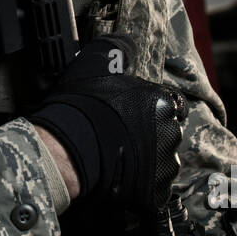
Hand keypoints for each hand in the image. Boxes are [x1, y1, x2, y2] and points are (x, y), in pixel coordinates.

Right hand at [31, 38, 186, 206]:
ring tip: (117, 160)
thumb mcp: (95, 62)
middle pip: (166, 135)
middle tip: (119, 138)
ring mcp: (164, 167)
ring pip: (161, 164)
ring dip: (145, 164)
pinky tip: (120, 181)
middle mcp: (171, 134)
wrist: (66, 149)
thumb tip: (126, 42)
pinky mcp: (155, 193)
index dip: (149, 110)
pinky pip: (153, 192)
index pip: (170, 105)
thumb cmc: (81, 107)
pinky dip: (140, 189)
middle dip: (148, 137)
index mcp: (162, 103)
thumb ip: (116, 47)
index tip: (132, 117)